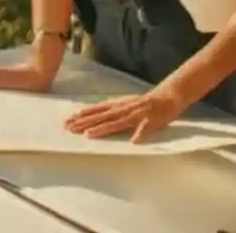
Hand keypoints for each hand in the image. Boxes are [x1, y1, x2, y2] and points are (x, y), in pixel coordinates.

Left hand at [64, 85, 190, 142]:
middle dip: (85, 123)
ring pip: (118, 122)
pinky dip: (140, 134)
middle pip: (102, 117)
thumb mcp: (124, 103)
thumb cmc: (144, 103)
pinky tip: (134, 141)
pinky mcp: (152, 121)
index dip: (81, 115)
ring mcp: (138, 114)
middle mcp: (124, 108)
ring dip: (103, 128)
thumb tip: (92, 116)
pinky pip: (146, 129)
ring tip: (89, 134)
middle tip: (69, 128)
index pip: (96, 110)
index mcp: (118, 105)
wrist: (168, 95)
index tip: (67, 121)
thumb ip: (110, 110)